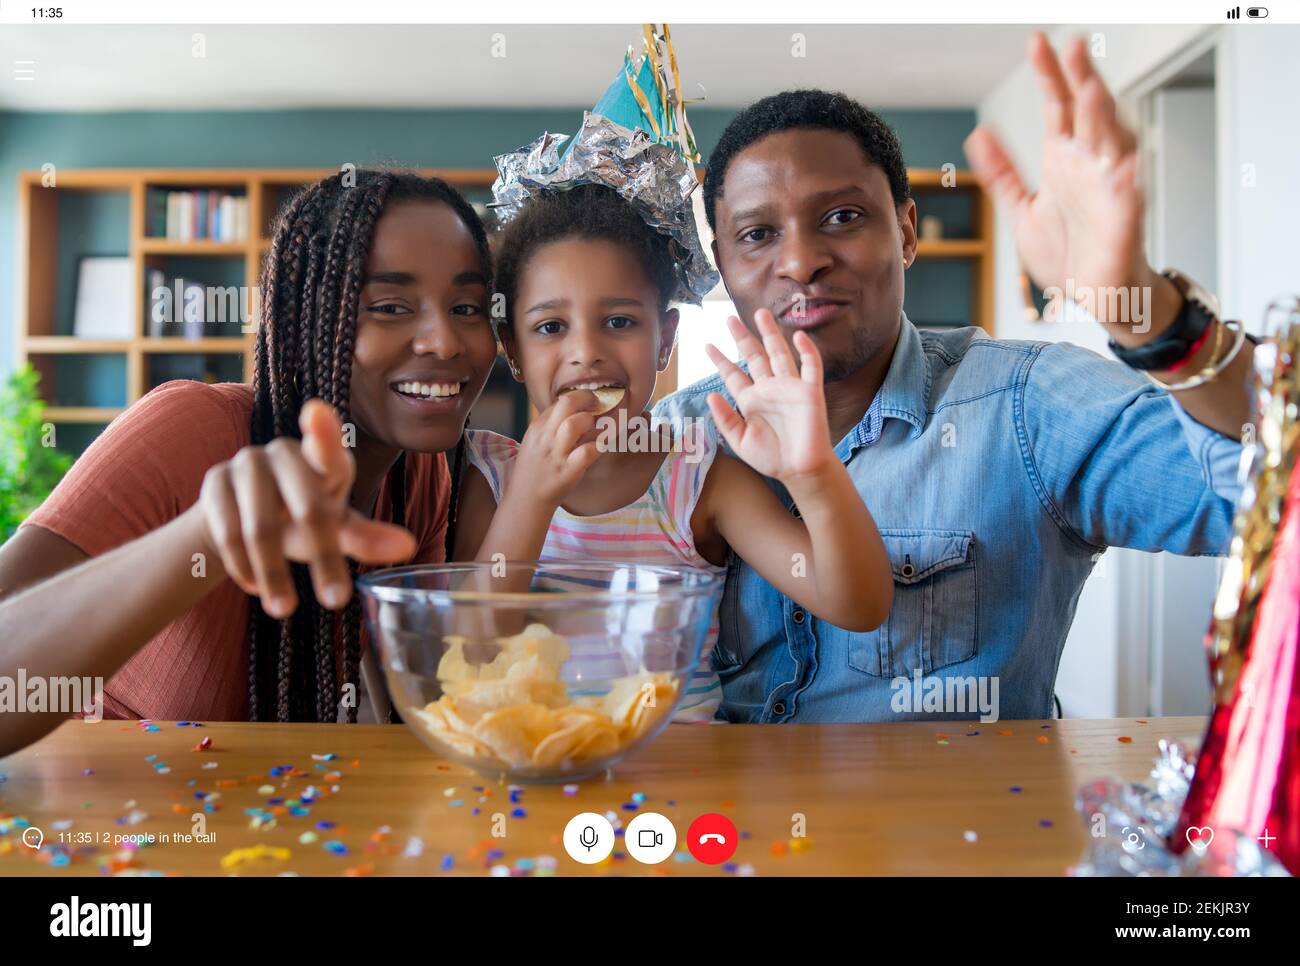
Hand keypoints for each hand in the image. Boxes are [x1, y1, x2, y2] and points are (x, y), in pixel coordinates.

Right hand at [196, 399, 416, 617]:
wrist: (240, 521)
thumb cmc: (302, 521)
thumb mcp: (336, 530)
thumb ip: (366, 537)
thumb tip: (408, 546)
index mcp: (324, 460)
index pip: (327, 446)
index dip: (323, 431)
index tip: (317, 414)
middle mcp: (284, 453)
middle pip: (307, 508)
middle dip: (324, 559)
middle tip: (336, 601)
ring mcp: (246, 464)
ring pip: (261, 527)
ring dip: (274, 575)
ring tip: (285, 610)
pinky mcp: (215, 482)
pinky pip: (227, 533)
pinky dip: (243, 568)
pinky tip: (254, 587)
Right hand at [510, 390, 601, 508]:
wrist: (527, 499)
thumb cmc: (537, 468)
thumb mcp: (536, 441)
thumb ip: (553, 425)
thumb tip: (578, 409)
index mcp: (537, 427)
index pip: (560, 401)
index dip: (580, 397)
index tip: (592, 401)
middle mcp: (545, 437)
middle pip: (566, 404)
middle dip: (587, 399)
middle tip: (599, 405)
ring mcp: (555, 455)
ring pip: (574, 425)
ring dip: (590, 422)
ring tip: (596, 429)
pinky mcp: (567, 472)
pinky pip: (587, 452)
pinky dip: (598, 445)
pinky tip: (600, 447)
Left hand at [705, 309, 834, 481]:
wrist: (800, 471)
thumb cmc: (772, 458)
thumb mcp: (740, 441)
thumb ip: (725, 419)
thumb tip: (710, 396)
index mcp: (751, 400)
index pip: (733, 375)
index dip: (721, 360)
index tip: (707, 345)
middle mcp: (769, 389)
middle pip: (754, 356)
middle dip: (742, 337)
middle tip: (728, 318)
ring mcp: (790, 388)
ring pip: (779, 353)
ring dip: (771, 333)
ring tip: (760, 313)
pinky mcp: (810, 392)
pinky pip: (810, 366)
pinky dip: (807, 350)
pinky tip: (798, 336)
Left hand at [964, 32, 1164, 328]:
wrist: (1093, 296)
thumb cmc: (1068, 254)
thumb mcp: (1022, 209)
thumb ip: (1002, 172)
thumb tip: (979, 134)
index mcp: (1065, 160)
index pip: (1058, 105)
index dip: (1050, 75)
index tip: (1038, 44)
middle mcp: (1090, 164)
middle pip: (1087, 110)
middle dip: (1081, 78)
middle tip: (1071, 45)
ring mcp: (1110, 185)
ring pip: (1111, 138)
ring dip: (1103, 112)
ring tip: (1090, 86)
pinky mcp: (1125, 213)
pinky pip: (1128, 184)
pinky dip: (1124, 165)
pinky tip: (1118, 148)